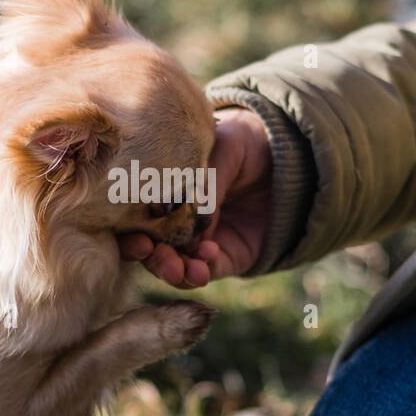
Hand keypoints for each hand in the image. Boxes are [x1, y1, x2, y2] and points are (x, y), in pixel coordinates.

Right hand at [118, 107, 271, 286]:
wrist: (286, 160)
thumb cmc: (244, 144)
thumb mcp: (226, 147)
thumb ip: (205, 178)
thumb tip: (186, 208)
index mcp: (160, 192)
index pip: (134, 216)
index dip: (129, 228)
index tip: (136, 233)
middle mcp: (170, 221)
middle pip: (148, 247)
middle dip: (148, 255)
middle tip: (152, 253)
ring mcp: (194, 242)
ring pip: (173, 266)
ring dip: (173, 271)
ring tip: (184, 269)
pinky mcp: (221, 258)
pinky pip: (204, 271)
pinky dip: (201, 271)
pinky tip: (207, 259)